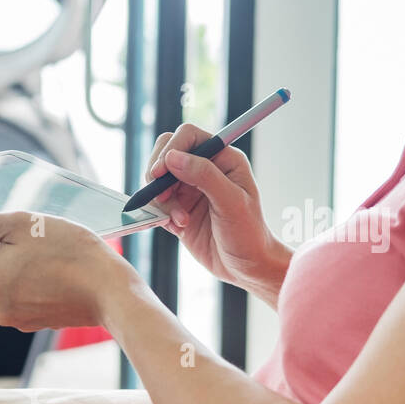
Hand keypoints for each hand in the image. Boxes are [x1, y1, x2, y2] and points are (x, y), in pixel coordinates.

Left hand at [0, 209, 133, 330]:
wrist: (110, 290)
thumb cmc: (67, 252)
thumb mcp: (18, 224)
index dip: (6, 229)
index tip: (30, 231)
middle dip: (18, 249)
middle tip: (47, 244)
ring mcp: (19, 319)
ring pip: (17, 277)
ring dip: (32, 265)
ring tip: (58, 261)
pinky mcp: (40, 323)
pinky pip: (34, 294)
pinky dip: (45, 282)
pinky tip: (64, 276)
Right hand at [144, 123, 288, 302]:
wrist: (245, 267)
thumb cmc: (248, 233)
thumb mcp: (231, 202)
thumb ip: (204, 175)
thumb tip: (172, 158)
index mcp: (222, 159)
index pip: (188, 136)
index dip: (170, 150)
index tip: (159, 174)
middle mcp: (204, 169)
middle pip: (166, 153)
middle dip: (158, 174)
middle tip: (161, 196)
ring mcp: (189, 190)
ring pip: (157, 182)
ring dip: (162, 202)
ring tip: (181, 221)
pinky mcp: (177, 210)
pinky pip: (156, 204)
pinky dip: (160, 215)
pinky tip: (177, 228)